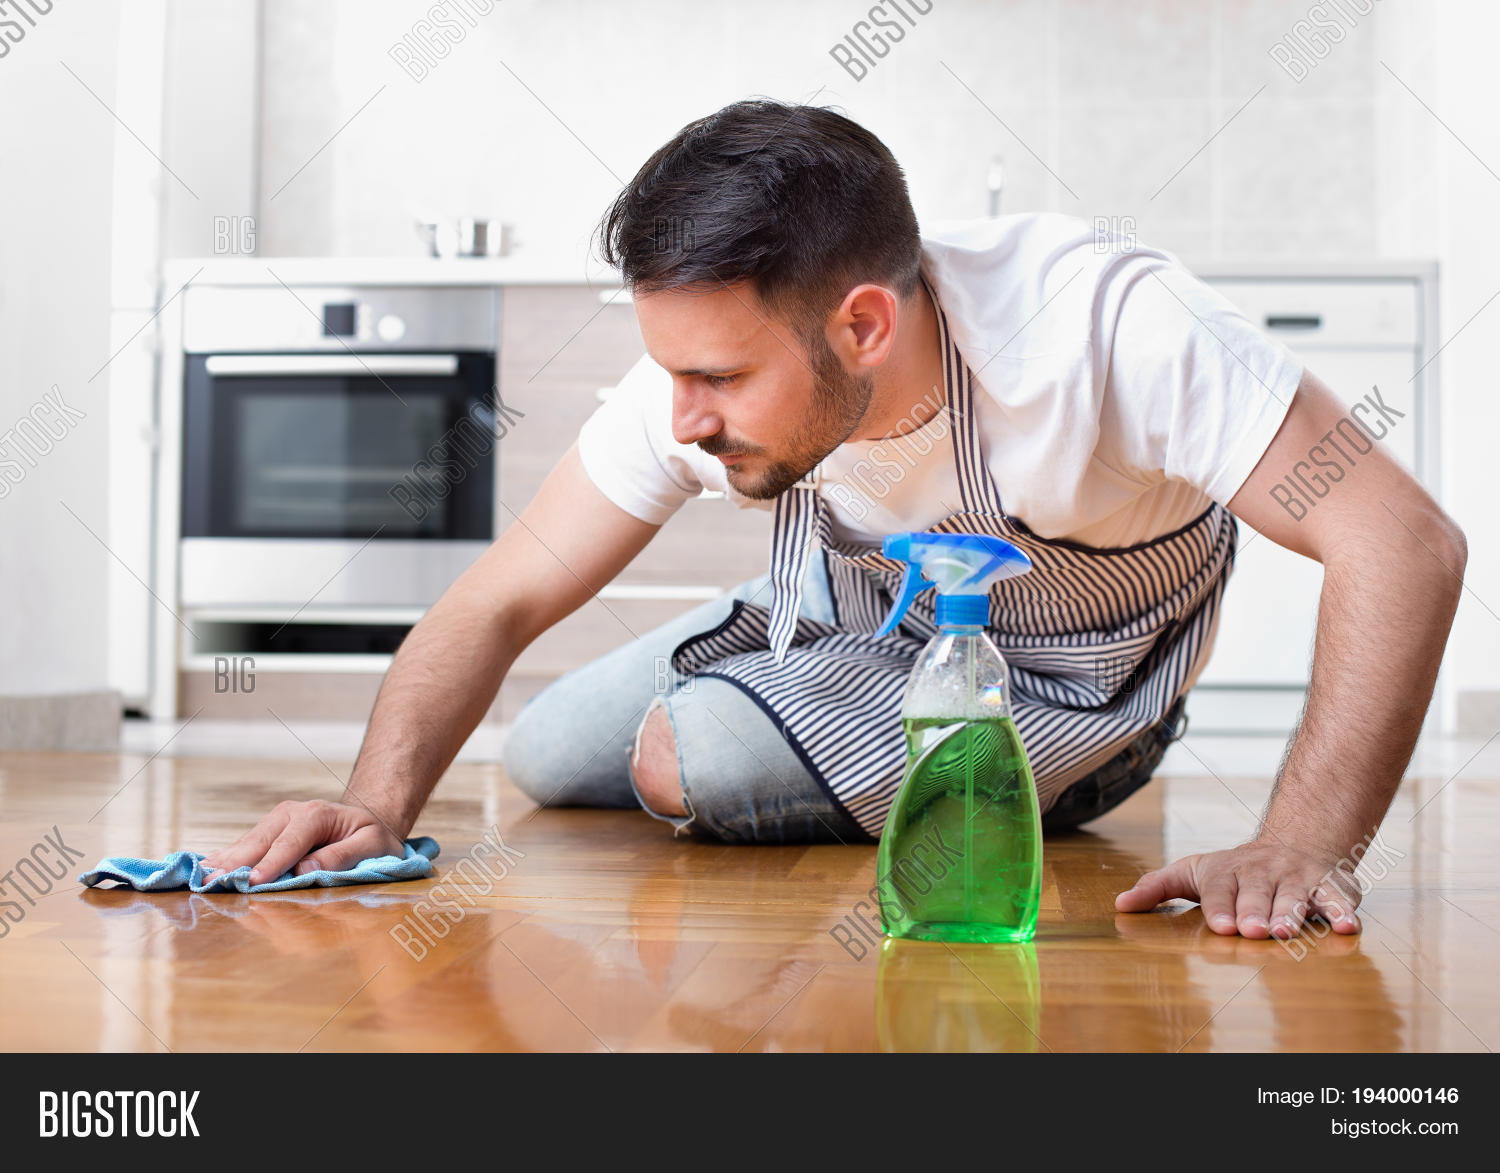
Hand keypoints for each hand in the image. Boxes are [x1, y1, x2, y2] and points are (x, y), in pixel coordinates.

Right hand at [201, 800, 405, 885]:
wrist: (367, 822)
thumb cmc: (372, 837)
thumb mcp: (372, 845)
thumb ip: (343, 856)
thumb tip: (305, 870)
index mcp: (316, 815)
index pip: (289, 842)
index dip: (271, 863)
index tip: (255, 882)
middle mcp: (291, 814)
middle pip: (259, 841)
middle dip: (237, 864)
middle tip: (212, 884)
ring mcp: (276, 821)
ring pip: (247, 843)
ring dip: (225, 862)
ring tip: (201, 879)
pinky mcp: (268, 832)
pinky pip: (244, 846)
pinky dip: (226, 858)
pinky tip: (206, 869)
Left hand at [1113, 837, 1361, 938]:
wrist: (1293, 842)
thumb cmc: (1234, 871)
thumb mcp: (1192, 872)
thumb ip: (1157, 887)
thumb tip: (1120, 904)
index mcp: (1227, 871)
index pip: (1220, 890)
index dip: (1220, 907)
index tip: (1221, 927)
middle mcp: (1263, 871)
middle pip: (1258, 893)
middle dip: (1255, 911)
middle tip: (1253, 930)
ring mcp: (1298, 876)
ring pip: (1296, 896)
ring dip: (1292, 912)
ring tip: (1286, 930)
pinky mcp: (1331, 884)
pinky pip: (1338, 898)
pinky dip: (1343, 910)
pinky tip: (1347, 926)